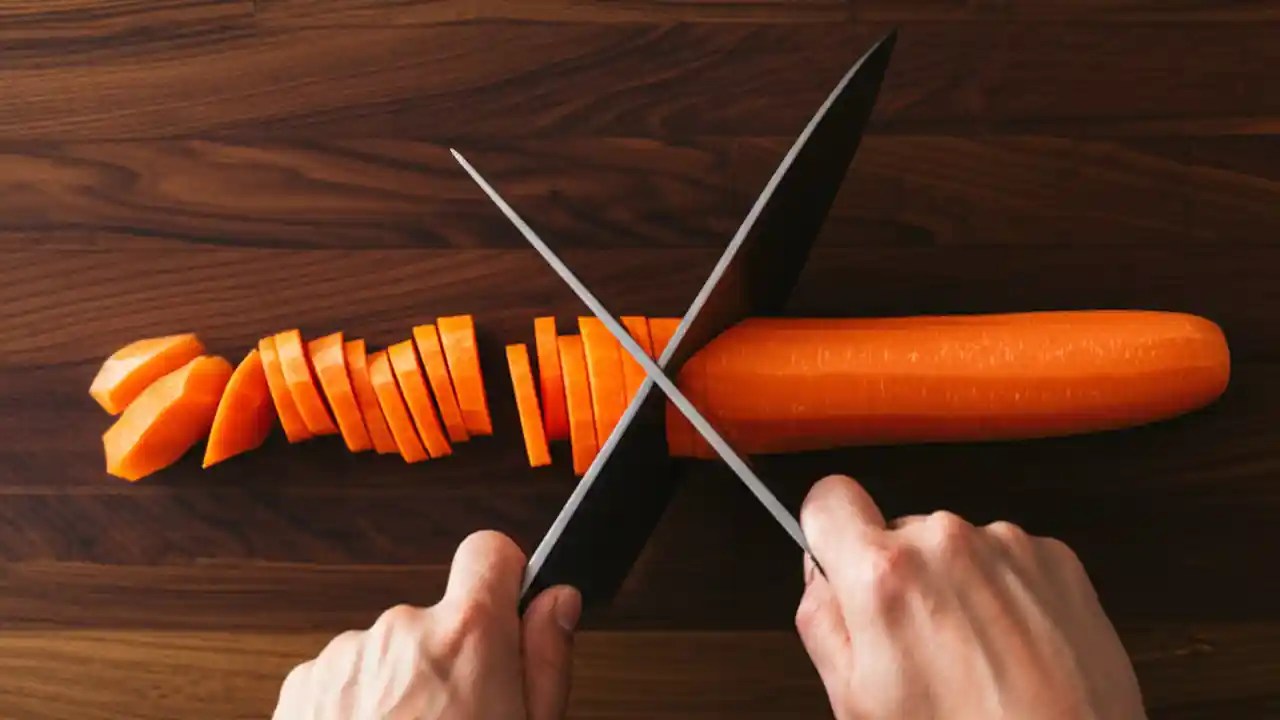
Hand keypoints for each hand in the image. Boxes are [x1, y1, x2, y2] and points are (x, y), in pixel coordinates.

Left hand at [272, 530, 581, 719]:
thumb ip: (547, 661)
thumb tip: (556, 603)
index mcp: (467, 640)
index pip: (491, 551)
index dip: (505, 579)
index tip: (507, 611)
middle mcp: (401, 633)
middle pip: (439, 619)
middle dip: (451, 661)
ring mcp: (345, 658)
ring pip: (390, 653)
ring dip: (400, 689)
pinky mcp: (302, 686)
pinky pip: (344, 678)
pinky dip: (357, 708)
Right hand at [796, 476, 1145, 719]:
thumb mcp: (855, 700)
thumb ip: (821, 620)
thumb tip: (820, 576)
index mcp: (885, 574)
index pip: (829, 497)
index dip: (827, 531)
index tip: (839, 555)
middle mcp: (946, 543)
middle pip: (897, 531)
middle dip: (900, 577)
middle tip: (921, 648)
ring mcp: (1006, 546)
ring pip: (954, 548)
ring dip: (957, 587)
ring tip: (978, 658)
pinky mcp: (1056, 559)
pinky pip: (1007, 559)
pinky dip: (1006, 595)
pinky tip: (1012, 650)